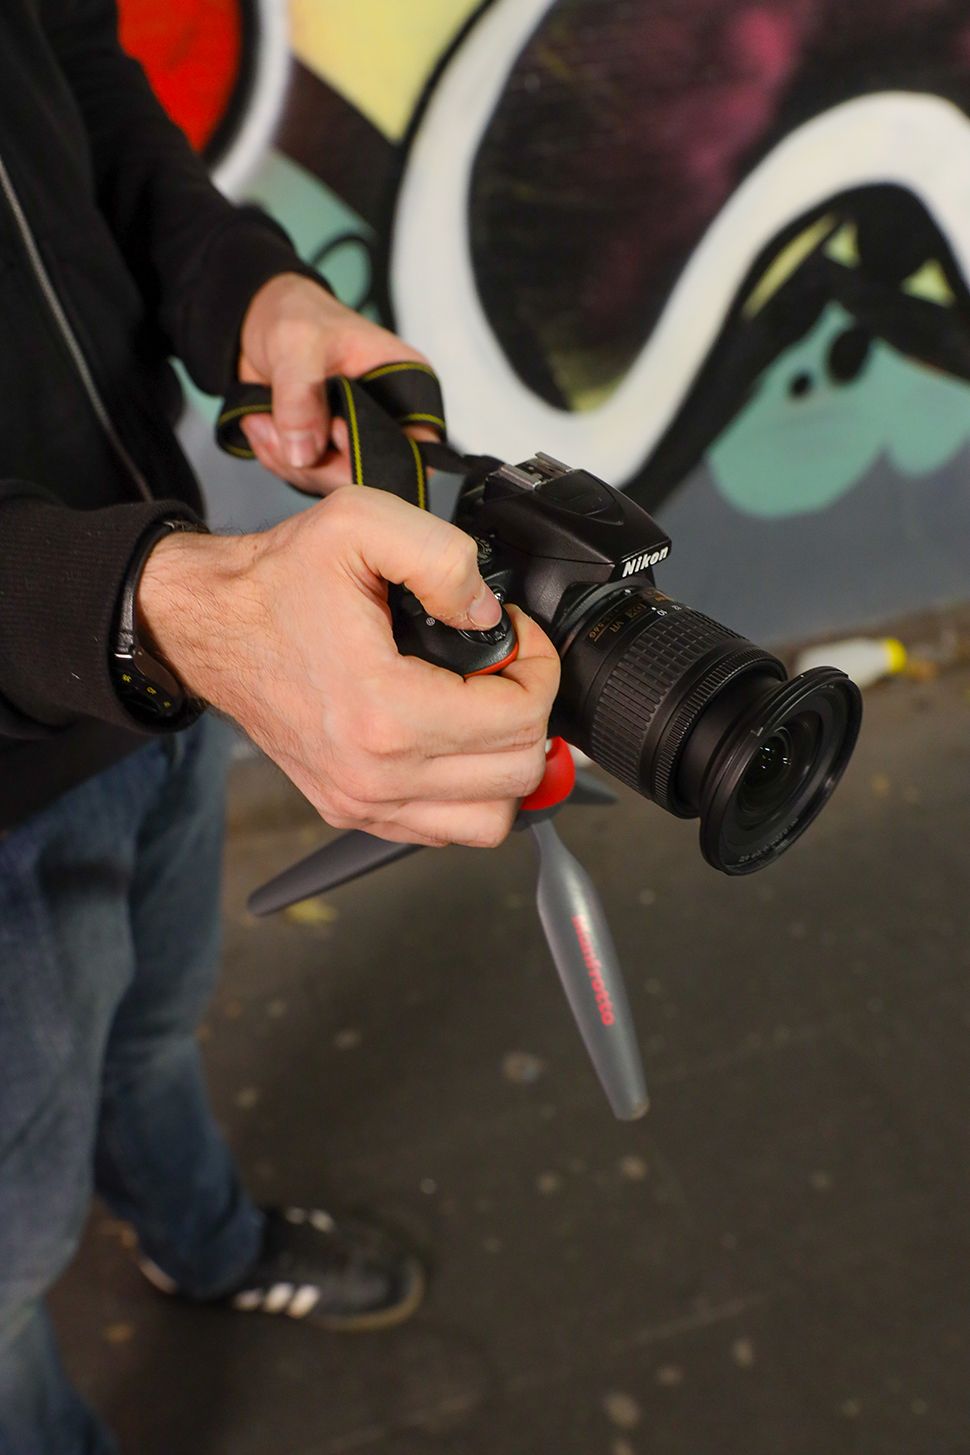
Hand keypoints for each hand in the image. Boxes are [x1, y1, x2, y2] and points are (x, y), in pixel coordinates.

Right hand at [137, 489, 560, 846]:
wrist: (209, 626)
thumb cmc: (276, 583)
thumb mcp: (359, 523)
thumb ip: (443, 555)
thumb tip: (489, 613)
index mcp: (384, 713)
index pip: (519, 720)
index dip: (538, 666)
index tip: (514, 635)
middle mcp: (374, 775)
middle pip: (516, 774)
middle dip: (530, 711)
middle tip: (504, 668)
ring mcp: (362, 803)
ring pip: (491, 819)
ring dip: (505, 761)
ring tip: (485, 708)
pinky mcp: (352, 811)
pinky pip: (446, 829)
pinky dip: (468, 791)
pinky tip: (453, 737)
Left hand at [238, 274, 433, 494]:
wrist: (259, 322)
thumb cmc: (295, 314)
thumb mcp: (296, 343)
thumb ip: (300, 395)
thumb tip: (304, 454)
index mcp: (405, 386)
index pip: (415, 448)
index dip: (374, 455)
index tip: (333, 432)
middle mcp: (387, 419)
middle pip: (370, 478)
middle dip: (318, 467)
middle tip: (281, 435)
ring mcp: (354, 440)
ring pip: (333, 483)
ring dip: (290, 463)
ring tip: (265, 422)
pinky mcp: (326, 452)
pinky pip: (305, 478)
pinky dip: (278, 460)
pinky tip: (263, 427)